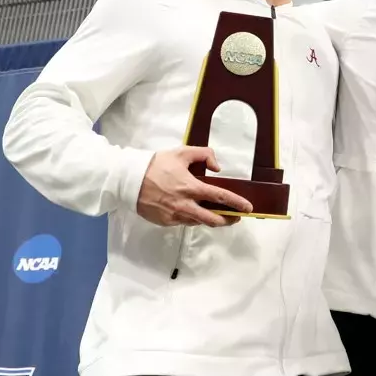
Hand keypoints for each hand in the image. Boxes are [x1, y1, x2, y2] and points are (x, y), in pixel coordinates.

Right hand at [137, 146, 251, 226]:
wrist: (127, 180)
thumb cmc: (155, 165)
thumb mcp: (181, 152)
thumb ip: (204, 154)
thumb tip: (217, 168)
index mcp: (191, 187)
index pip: (220, 197)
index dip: (237, 203)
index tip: (248, 208)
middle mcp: (185, 205)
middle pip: (213, 220)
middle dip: (228, 220)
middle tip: (236, 217)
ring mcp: (175, 216)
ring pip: (199, 223)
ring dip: (210, 220)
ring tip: (218, 215)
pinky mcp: (165, 222)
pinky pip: (184, 222)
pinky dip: (193, 218)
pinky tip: (195, 212)